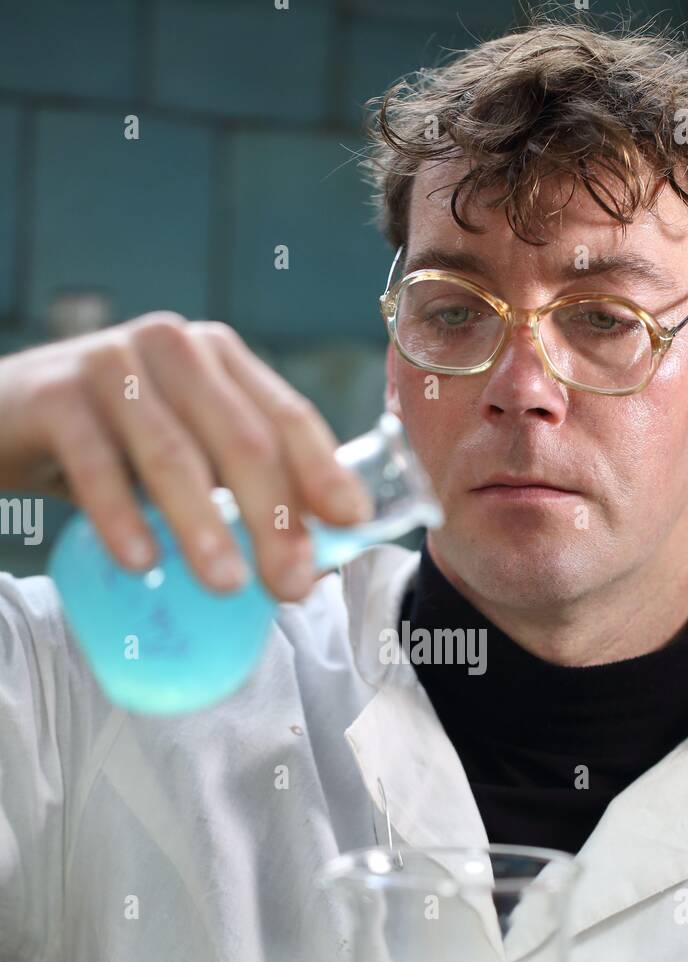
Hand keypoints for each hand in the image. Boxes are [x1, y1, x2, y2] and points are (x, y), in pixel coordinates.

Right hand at [0, 314, 371, 599]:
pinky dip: (121, 517)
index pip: (288, 416)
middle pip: (242, 441)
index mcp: (221, 358)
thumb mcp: (186, 456)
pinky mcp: (57, 393)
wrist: (5, 415)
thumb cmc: (112, 444)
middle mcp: (175, 348)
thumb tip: (314, 567)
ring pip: (175, 454)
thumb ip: (241, 493)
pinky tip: (141, 562)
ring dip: (204, 526)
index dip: (325, 473)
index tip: (352, 527)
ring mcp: (114, 364)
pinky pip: (97, 463)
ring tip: (226, 585)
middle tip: (290, 586)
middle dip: (275, 519)